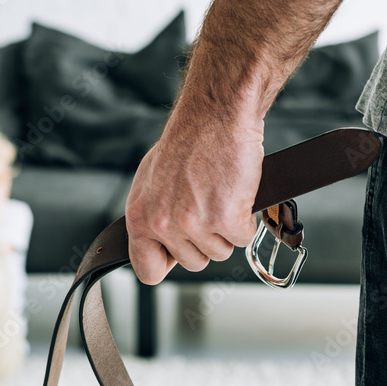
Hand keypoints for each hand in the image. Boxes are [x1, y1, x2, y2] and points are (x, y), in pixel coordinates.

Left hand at [125, 109, 262, 284]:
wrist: (216, 115)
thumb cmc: (188, 142)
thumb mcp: (152, 182)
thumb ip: (153, 218)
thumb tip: (158, 245)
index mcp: (140, 217)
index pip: (147, 270)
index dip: (167, 263)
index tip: (176, 255)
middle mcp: (163, 224)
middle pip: (193, 263)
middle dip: (204, 240)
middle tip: (206, 207)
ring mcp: (194, 224)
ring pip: (219, 252)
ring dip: (226, 229)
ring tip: (220, 195)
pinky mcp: (226, 219)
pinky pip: (243, 238)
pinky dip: (246, 219)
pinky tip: (236, 194)